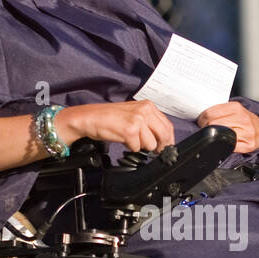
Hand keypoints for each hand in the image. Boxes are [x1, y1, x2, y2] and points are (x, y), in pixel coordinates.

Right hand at [54, 99, 175, 151]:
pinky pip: (137, 147)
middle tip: (153, 151)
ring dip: (140, 146)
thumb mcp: (134, 114)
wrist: (90, 118)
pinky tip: (122, 139)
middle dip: (159, 146)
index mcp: (148, 106)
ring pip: (151, 144)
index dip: (168, 140)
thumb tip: (162, 139)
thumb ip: (149, 123)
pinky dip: (130, 147)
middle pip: (164, 135)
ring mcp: (138, 120)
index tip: (165, 148)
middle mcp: (145, 110)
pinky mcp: (130, 130)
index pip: (167, 125)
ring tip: (129, 139)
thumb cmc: (109, 117)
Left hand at [196, 101, 258, 153]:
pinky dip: (223, 145)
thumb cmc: (244, 120)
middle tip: (205, 128)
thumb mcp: (233, 110)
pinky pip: (230, 147)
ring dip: (213, 137)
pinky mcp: (249, 145)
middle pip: (214, 124)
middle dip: (206, 127)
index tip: (201, 121)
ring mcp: (247, 133)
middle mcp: (242, 119)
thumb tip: (202, 115)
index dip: (202, 118)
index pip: (211, 113)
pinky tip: (222, 142)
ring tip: (214, 135)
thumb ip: (220, 110)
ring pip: (220, 135)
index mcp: (236, 108)